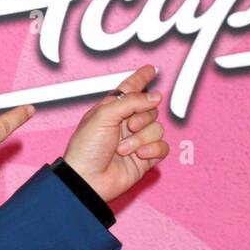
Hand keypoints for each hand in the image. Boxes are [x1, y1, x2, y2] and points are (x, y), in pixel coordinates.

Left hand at [63, 64, 169, 203]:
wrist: (87, 180)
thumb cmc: (86, 148)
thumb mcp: (103, 115)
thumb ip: (131, 101)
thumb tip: (157, 96)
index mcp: (112, 109)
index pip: (130, 89)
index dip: (141, 78)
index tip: (151, 69)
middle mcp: (126, 123)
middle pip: (151, 108)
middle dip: (143, 116)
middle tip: (129, 126)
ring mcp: (137, 141)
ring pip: (158, 128)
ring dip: (141, 138)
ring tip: (122, 149)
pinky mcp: (146, 158)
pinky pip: (163, 147)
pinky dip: (152, 150)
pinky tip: (138, 156)